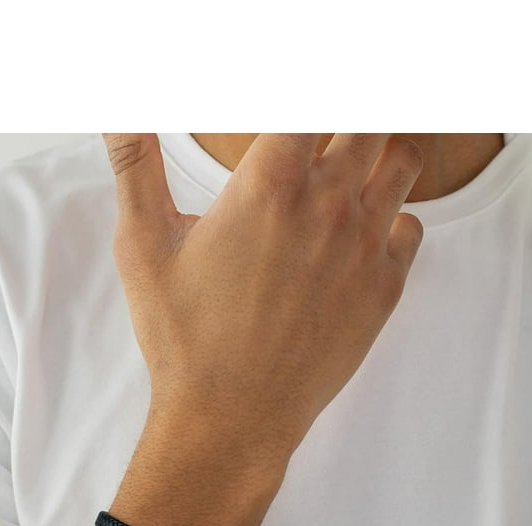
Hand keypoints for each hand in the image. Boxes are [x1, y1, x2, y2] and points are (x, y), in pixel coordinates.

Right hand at [102, 133, 423, 467]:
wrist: (230, 420)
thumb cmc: (183, 337)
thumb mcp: (143, 246)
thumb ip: (135, 165)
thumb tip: (120, 112)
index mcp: (270, 181)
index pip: (312, 102)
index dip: (306, 99)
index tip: (295, 118)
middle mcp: (329, 203)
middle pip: (367, 118)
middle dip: (348, 117)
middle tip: (326, 134)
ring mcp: (365, 246)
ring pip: (402, 160)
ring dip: (381, 151)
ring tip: (355, 161)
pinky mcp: (385, 289)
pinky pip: (411, 227)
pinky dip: (392, 218)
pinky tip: (360, 232)